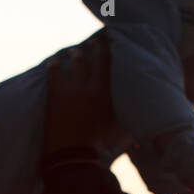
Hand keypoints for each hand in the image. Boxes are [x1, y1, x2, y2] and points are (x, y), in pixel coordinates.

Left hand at [43, 32, 131, 155]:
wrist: (72, 156)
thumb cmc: (98, 146)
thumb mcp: (119, 133)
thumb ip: (129, 125)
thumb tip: (141, 127)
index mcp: (103, 93)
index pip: (106, 63)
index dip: (105, 48)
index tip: (106, 38)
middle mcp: (86, 87)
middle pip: (87, 60)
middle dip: (89, 49)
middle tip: (91, 42)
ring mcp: (68, 91)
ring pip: (69, 66)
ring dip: (71, 57)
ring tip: (70, 53)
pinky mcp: (54, 97)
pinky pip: (53, 76)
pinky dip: (53, 68)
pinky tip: (53, 63)